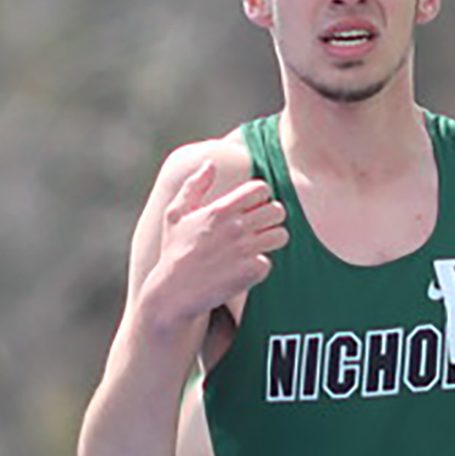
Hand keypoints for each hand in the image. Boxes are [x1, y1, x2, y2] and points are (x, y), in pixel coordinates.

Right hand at [146, 162, 286, 325]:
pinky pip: (270, 262)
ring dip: (272, 240)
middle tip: (260, 227)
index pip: (261, 188)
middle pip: (277, 210)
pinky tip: (246, 268)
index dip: (261, 196)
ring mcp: (245, 250)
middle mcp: (235, 228)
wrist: (173, 293)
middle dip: (271, 217)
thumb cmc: (174, 252)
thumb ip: (194, 186)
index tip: (253, 207)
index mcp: (220, 210)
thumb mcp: (175, 215)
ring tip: (257, 246)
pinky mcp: (250, 272)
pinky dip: (260, 266)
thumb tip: (210, 163)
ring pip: (281, 235)